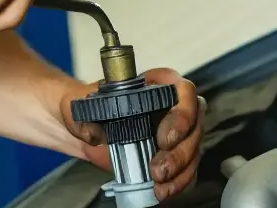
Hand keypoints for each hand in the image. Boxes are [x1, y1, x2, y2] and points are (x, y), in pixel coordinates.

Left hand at [60, 68, 204, 201]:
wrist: (84, 126)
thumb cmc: (87, 106)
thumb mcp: (82, 105)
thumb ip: (87, 116)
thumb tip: (96, 134)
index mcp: (157, 84)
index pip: (183, 91)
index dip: (181, 115)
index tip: (165, 138)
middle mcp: (172, 105)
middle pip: (194, 126)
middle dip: (180, 152)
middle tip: (158, 169)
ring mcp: (176, 132)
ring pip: (193, 150)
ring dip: (180, 170)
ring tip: (158, 183)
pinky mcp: (172, 155)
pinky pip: (186, 169)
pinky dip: (177, 183)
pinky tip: (161, 191)